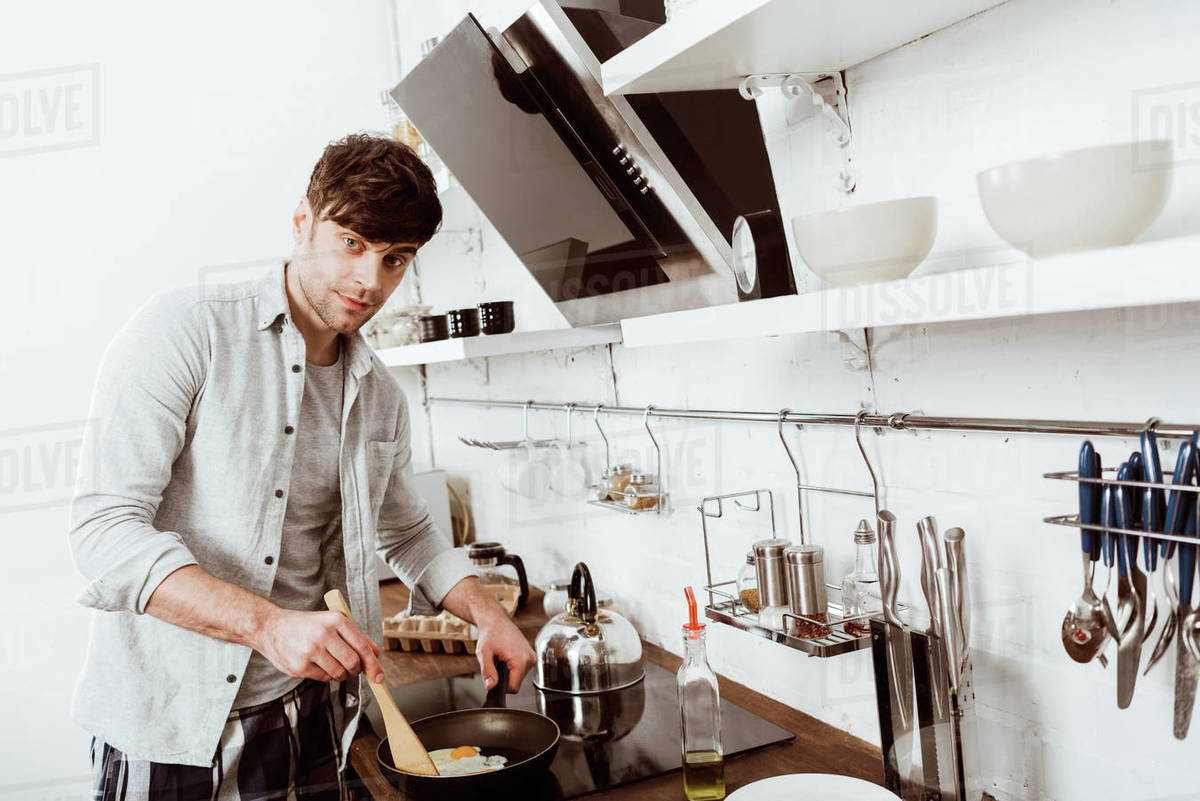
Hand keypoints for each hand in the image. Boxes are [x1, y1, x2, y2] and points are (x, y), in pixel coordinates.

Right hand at [255, 607, 385, 683]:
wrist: (271, 627)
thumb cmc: (306, 625)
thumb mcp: (331, 622)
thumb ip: (355, 636)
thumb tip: (375, 653)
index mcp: (335, 620)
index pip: (362, 646)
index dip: (373, 664)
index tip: (379, 676)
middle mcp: (324, 634)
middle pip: (353, 663)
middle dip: (356, 670)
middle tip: (352, 668)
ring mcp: (311, 651)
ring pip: (339, 673)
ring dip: (340, 673)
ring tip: (330, 662)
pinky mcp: (300, 666)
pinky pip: (324, 678)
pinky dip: (325, 675)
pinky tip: (316, 663)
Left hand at [474, 611, 535, 692]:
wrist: (497, 621)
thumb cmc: (490, 634)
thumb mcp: (483, 653)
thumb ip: (487, 671)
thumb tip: (491, 686)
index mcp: (521, 659)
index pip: (514, 688)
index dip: (501, 686)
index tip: (494, 676)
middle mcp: (530, 658)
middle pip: (516, 682)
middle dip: (505, 676)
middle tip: (497, 662)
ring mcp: (532, 657)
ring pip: (519, 676)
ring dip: (509, 671)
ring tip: (502, 657)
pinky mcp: (531, 655)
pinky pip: (521, 670)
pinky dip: (513, 666)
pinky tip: (507, 656)